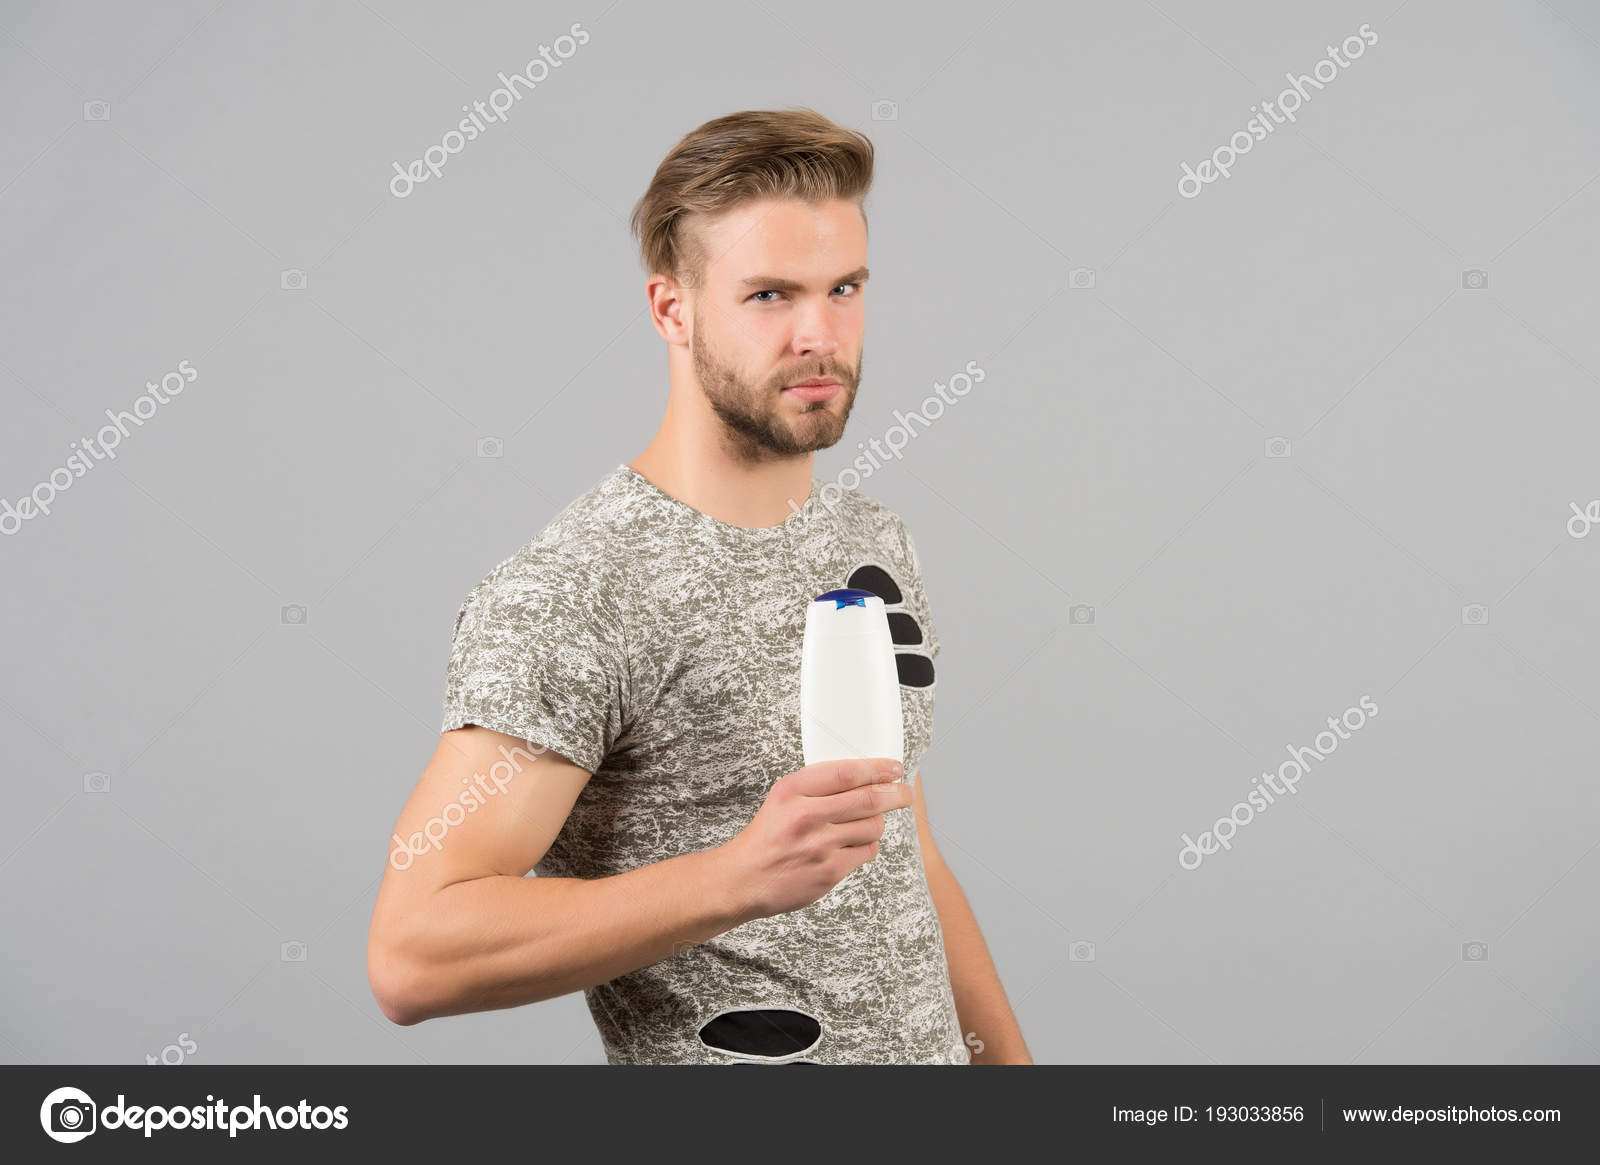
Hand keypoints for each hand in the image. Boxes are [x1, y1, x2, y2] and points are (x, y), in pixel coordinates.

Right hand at [717, 757, 908, 919]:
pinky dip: (868, 846)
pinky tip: (854, 845)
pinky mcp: (829, 871)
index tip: (894, 768)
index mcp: (792, 791)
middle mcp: (806, 815)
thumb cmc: (768, 836)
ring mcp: (819, 845)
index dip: (876, 768)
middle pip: (868, 799)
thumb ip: (817, 786)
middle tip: (906, 793)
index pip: (846, 772)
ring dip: (877, 823)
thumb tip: (865, 776)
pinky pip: (867, 852)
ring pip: (873, 826)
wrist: (744, 879)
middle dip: (896, 794)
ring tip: (868, 823)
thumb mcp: (783, 798)